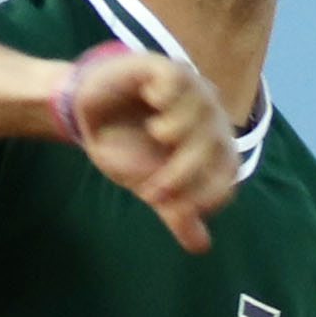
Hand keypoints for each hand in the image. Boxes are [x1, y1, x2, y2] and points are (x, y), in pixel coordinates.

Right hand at [57, 49, 238, 252]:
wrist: (90, 114)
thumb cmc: (126, 146)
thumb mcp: (149, 184)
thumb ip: (177, 211)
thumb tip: (201, 247)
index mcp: (212, 150)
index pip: (226, 177)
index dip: (204, 197)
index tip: (172, 209)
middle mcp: (209, 120)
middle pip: (215, 148)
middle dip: (185, 174)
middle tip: (152, 192)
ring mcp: (191, 92)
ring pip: (201, 112)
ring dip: (178, 130)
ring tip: (156, 133)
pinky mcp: (168, 70)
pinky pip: (179, 82)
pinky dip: (169, 96)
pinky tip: (153, 100)